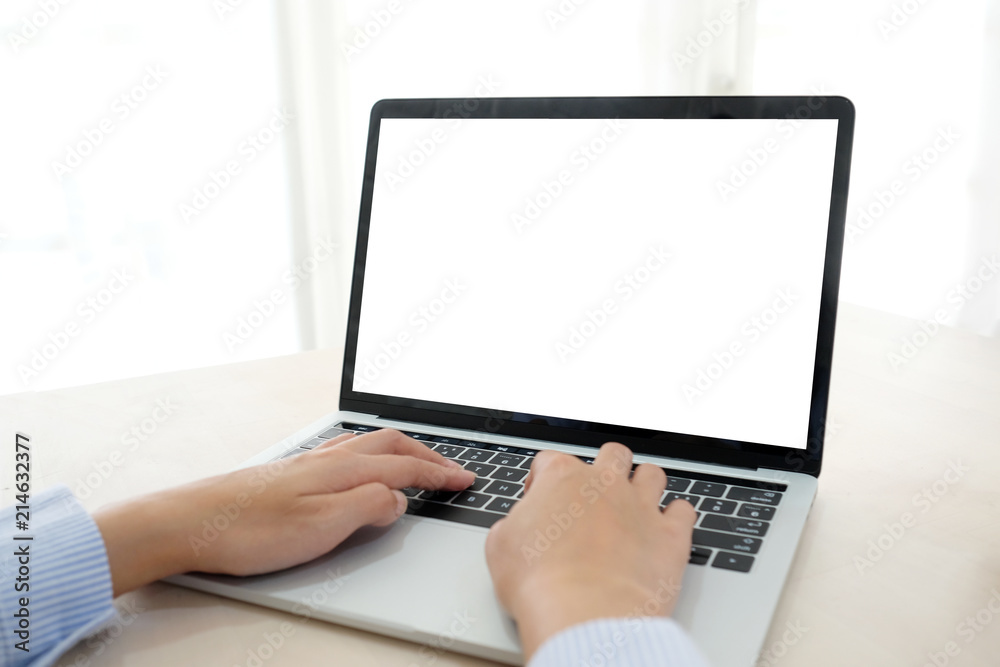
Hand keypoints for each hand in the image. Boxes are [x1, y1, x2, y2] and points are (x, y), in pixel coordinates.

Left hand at [93, 429, 474, 595]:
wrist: (188, 521)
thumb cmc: (247, 529)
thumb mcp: (319, 528)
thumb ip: (366, 508)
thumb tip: (398, 499)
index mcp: (341, 470)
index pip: (404, 466)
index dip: (439, 473)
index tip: (464, 480)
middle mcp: (327, 458)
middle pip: (390, 444)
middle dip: (427, 454)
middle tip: (451, 470)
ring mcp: (308, 462)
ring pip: (368, 445)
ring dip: (401, 451)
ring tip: (418, 462)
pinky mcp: (291, 472)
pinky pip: (346, 452)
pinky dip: (372, 455)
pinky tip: (363, 468)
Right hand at [484, 442, 695, 659]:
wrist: (585, 615)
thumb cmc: (542, 583)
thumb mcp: (501, 547)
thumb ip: (515, 524)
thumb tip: (519, 527)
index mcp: (562, 478)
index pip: (551, 459)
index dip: (542, 480)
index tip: (541, 499)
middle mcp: (605, 484)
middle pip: (612, 454)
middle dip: (604, 469)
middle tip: (594, 496)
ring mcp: (642, 507)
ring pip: (652, 474)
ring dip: (644, 485)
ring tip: (634, 506)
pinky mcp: (671, 536)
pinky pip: (684, 510)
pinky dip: (676, 517)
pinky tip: (665, 529)